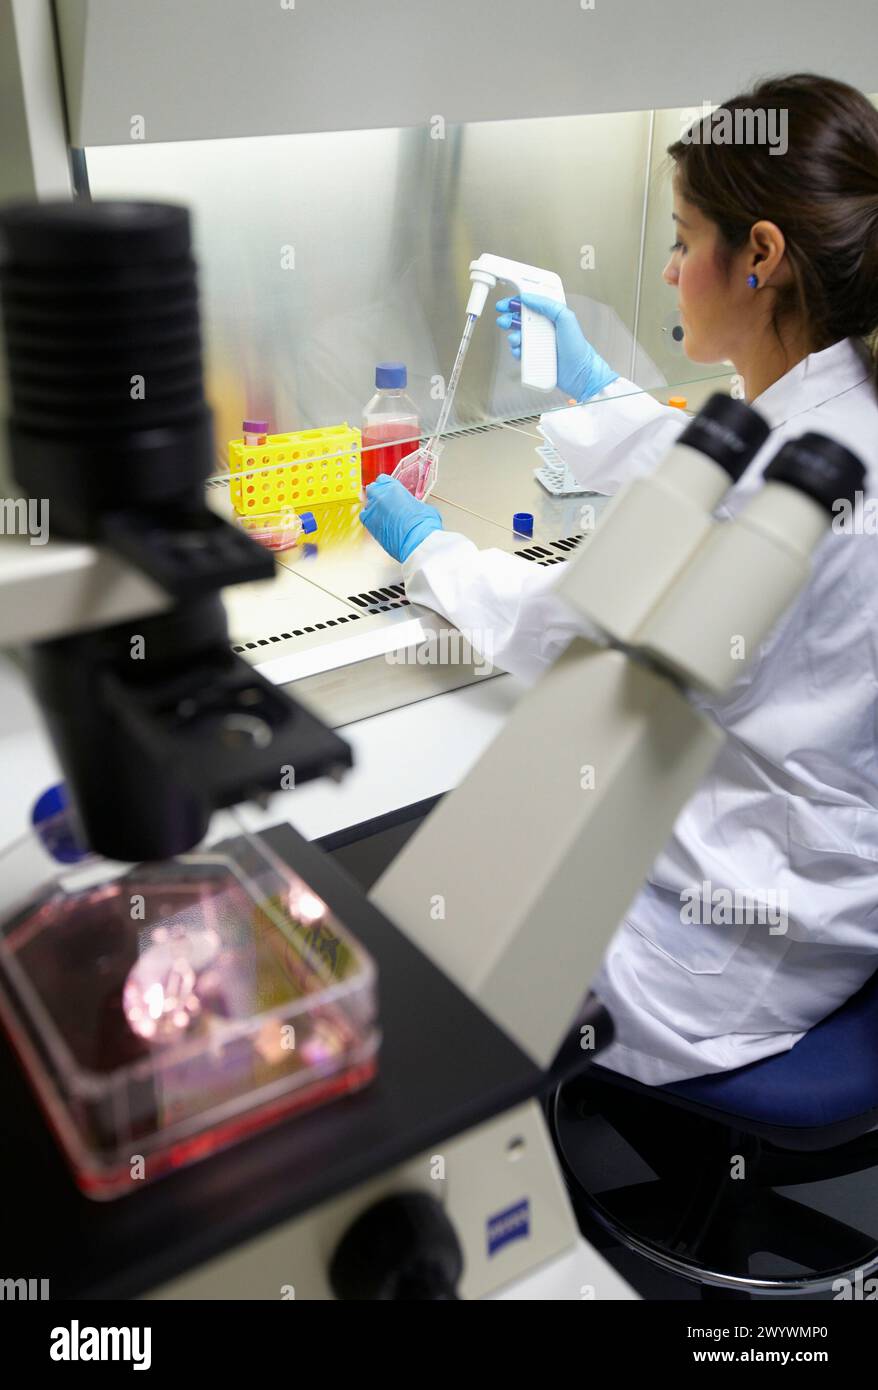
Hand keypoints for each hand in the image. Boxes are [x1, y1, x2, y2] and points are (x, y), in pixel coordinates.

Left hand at [359, 475, 443, 562]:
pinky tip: (379, 524)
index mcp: (393, 487)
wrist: (417, 541)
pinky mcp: (368, 524)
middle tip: (386, 503)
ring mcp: (372, 510)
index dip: (386, 486)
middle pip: (372, 489)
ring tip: (384, 516)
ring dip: (374, 507)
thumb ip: (411, 502)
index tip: (390, 491)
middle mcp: (380, 496)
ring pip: (367, 503)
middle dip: (378, 494)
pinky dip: (370, 519)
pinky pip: (364, 517)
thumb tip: (412, 507)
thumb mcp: (421, 506)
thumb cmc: (423, 524)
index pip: (383, 480)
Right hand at [495, 292, 618, 401]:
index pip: (530, 305)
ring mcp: (539, 343)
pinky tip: (519, 351)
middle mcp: (544, 328)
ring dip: (512, 336)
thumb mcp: (566, 318)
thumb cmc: (577, 347)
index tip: (505, 305)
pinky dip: (516, 351)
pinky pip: (520, 352)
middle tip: (504, 321)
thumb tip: (528, 297)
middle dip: (509, 319)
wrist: (580, 374)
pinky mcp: (535, 358)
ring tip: (515, 340)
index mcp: (551, 316)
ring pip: (518, 336)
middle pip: (520, 320)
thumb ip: (548, 304)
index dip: (516, 303)